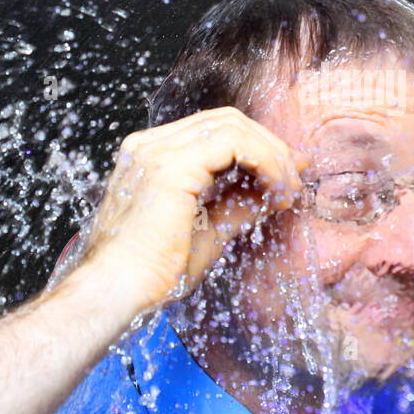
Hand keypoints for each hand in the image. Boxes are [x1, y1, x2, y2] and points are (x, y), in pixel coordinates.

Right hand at [75, 107, 308, 311]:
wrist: (118, 292)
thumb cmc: (155, 270)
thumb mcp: (210, 228)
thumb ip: (240, 202)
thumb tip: (277, 188)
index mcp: (153, 155)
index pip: (217, 131)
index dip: (259, 146)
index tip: (288, 174)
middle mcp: (151, 145)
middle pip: (228, 121)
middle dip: (270, 147)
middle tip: (295, 181)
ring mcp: (157, 150)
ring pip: (234, 125)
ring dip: (271, 155)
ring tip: (287, 190)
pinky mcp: (171, 165)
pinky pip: (234, 143)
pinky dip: (264, 161)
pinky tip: (275, 190)